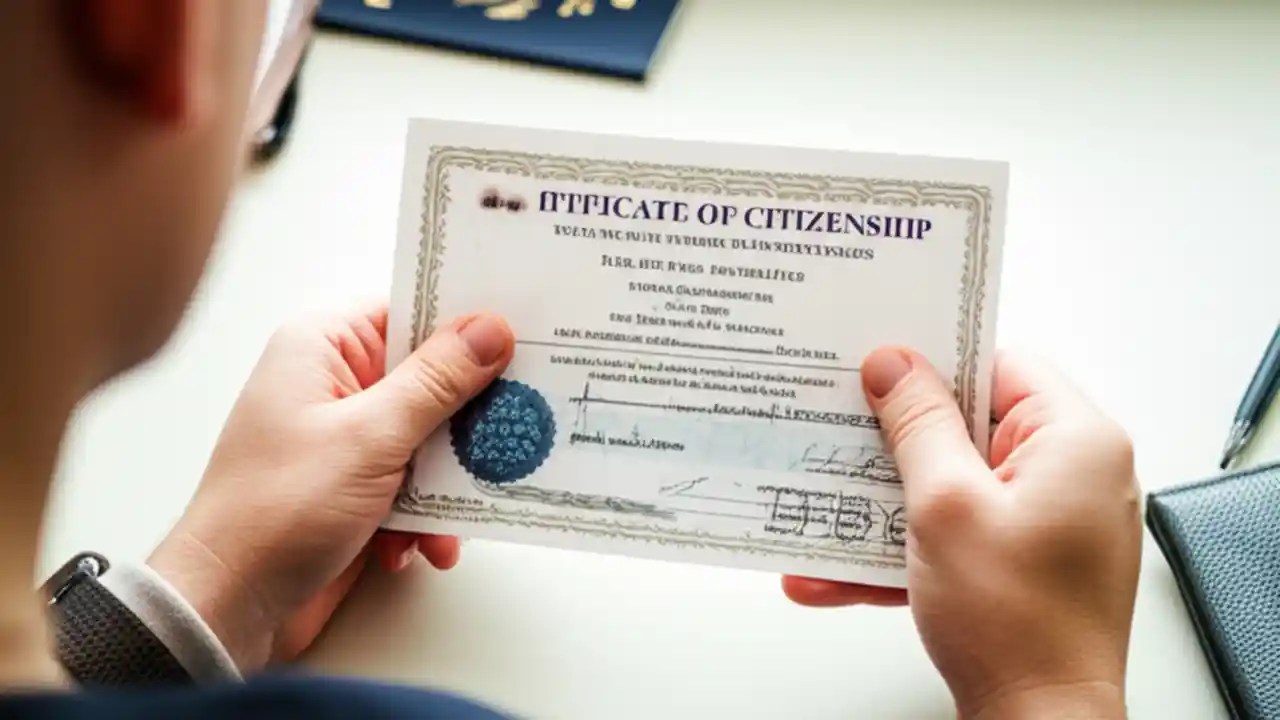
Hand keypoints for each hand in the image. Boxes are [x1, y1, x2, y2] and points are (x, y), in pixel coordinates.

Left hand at [149, 305, 513, 670]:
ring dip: (447, 482)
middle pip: (430, 379)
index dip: (463, 325)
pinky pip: (417, 485)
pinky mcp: (357, 488)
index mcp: (322, 348)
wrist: (229, 606)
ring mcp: (346, 439)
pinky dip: (427, 517)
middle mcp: (334, 385)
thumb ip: (437, 382)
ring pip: (431, 438)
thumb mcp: (370, 437)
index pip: (408, 311)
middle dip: (466, 419)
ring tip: (450, 516)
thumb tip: (490, 330)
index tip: (518, 339)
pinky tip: (421, 547)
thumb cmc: (274, 510)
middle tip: (507, 432)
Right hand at [783, 349, 1139, 719]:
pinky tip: (845, 569)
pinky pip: (959, 530)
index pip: (1000, 366)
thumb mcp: (945, 506)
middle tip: (845, 437)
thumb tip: (895, 365)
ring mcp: (1051, 520)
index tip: (880, 370)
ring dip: (889, 504)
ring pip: (955, 483)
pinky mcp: (1027, 558)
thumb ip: (918, 425)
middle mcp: (1075, 474)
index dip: (936, 365)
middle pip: (970, 425)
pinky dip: (908, 546)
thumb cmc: (1017, 627)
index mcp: (1078, 441)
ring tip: (831, 512)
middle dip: (897, 444)